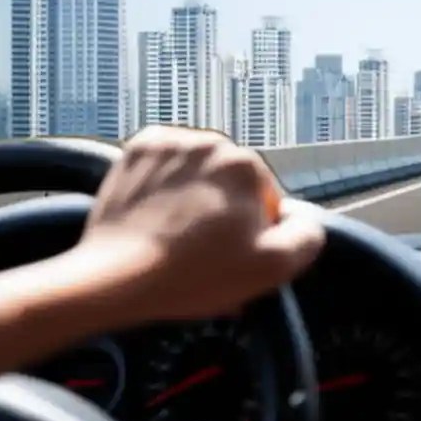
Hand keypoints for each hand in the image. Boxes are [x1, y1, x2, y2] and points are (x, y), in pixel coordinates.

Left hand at [75, 125, 324, 323]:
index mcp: (246, 163)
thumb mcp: (272, 267)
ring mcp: (169, 143)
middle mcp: (210, 141)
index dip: (254, 231)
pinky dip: (168, 183)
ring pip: (200, 171)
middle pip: (231, 181)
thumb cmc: (194, 275)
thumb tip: (300, 214)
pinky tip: (159, 213)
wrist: (113, 278)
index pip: (266, 198)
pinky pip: (168, 163)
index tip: (231, 255)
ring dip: (197, 195)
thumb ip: (307, 235)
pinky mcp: (136, 149)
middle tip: (203, 250)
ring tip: (177, 234)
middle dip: (225, 210)